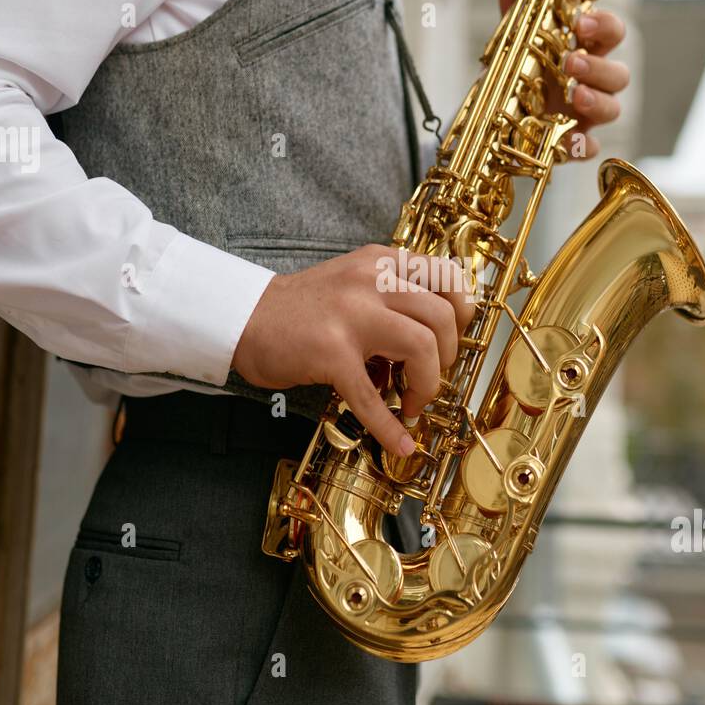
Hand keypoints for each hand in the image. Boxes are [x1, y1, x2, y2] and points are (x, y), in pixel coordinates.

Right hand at [231, 245, 473, 455]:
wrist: (243, 317)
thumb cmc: (302, 309)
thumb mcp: (355, 281)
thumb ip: (394, 294)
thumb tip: (442, 332)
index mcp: (381, 262)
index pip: (448, 277)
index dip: (461, 313)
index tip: (452, 337)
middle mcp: (371, 280)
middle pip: (442, 316)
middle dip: (448, 355)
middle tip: (429, 375)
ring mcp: (351, 315)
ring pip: (421, 346)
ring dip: (427, 384)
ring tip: (412, 401)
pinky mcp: (331, 352)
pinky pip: (372, 396)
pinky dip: (390, 426)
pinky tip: (399, 442)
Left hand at [497, 0, 629, 158]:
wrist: (498, 114)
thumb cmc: (520, 73)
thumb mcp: (514, 41)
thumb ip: (515, 10)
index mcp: (585, 51)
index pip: (611, 34)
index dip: (604, 27)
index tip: (581, 23)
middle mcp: (593, 83)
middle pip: (619, 74)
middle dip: (599, 67)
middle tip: (571, 63)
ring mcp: (588, 114)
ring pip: (614, 108)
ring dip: (597, 101)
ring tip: (574, 96)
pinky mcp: (575, 142)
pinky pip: (591, 147)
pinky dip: (584, 145)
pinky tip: (569, 140)